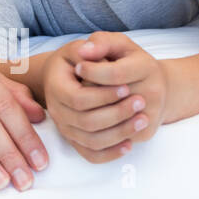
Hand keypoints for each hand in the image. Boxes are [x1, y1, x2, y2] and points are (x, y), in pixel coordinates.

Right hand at [43, 33, 164, 162]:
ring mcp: (65, 127)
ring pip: (92, 141)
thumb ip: (94, 43)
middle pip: (87, 122)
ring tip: (142, 118)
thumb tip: (88, 50)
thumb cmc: (83, 59)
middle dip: (117, 113)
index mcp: (55, 85)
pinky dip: (112, 153)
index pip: (78, 99)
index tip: (127, 87)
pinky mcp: (76, 141)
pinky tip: (130, 143)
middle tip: (141, 101)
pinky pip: (92, 155)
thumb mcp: (90, 44)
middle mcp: (56, 109)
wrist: (74, 75)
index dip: (104, 96)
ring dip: (120, 132)